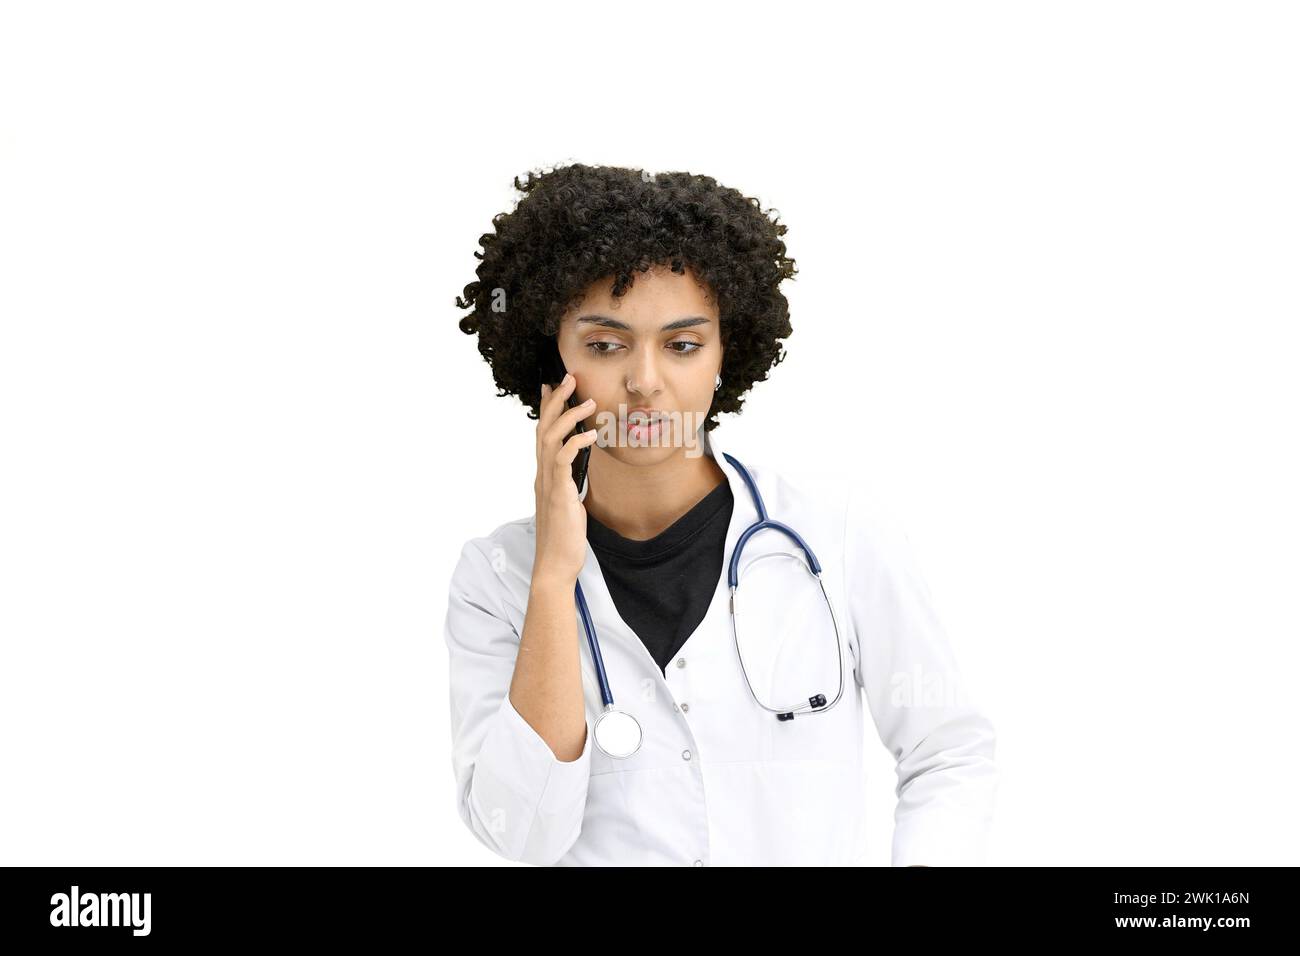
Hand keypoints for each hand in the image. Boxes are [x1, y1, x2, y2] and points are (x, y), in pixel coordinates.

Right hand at [532, 372, 598, 586]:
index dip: (547, 409)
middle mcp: (542, 475)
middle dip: (556, 401)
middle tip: (568, 378)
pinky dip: (576, 444)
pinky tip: (591, 435)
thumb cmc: (564, 536)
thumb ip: (570, 482)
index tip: (552, 387)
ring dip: (568, 417)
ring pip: (551, 439)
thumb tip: (579, 467)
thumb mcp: (569, 501)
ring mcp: (548, 483)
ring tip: (587, 401)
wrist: (556, 563)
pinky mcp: (558, 494)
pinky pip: (563, 461)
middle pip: (543, 428)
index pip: (542, 434)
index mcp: (545, 475)